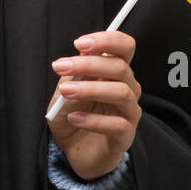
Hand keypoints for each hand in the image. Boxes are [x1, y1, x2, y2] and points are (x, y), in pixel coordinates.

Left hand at [45, 30, 142, 180]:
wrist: (75, 149)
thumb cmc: (74, 114)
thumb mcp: (68, 89)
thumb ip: (75, 73)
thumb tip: (80, 53)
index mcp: (116, 72)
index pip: (124, 46)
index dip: (106, 40)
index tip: (79, 43)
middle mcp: (128, 88)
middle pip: (120, 67)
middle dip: (88, 64)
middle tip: (60, 67)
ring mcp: (129, 112)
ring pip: (121, 92)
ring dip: (90, 89)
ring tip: (65, 92)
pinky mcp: (126, 136)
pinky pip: (117, 124)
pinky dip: (92, 120)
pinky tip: (74, 118)